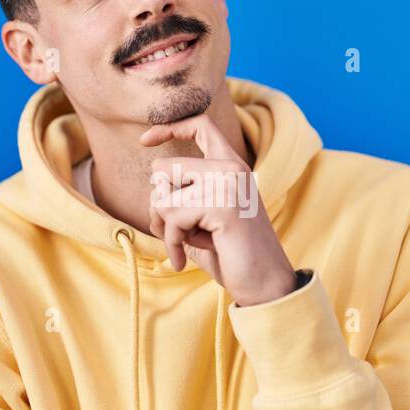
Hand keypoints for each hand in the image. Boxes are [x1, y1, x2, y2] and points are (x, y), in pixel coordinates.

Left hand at [140, 113, 295, 306]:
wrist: (264, 284)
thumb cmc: (231, 255)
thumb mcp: (204, 220)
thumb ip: (184, 199)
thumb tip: (154, 189)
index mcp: (233, 166)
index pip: (201, 125)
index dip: (169, 128)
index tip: (144, 141)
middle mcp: (232, 167)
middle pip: (163, 169)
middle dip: (159, 206)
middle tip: (174, 232)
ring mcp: (227, 182)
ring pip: (161, 196)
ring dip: (165, 228)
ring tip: (185, 245)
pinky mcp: (220, 204)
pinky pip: (170, 218)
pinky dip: (171, 243)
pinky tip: (184, 259)